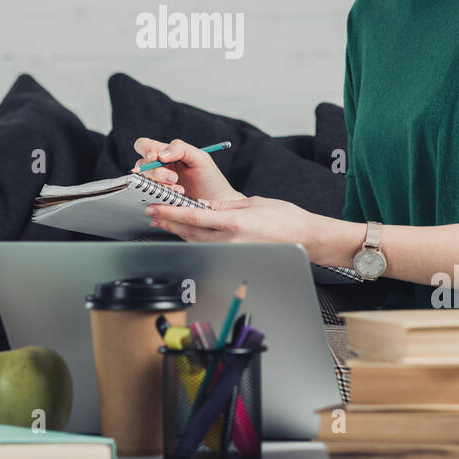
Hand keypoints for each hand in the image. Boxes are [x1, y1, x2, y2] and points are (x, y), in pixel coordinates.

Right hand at [130, 137, 243, 204]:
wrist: (219, 204)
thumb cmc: (210, 179)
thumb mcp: (200, 158)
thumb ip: (181, 148)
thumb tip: (160, 154)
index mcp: (166, 154)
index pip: (145, 146)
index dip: (145, 150)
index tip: (154, 158)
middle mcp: (159, 168)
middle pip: (142, 165)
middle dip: (156, 172)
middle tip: (174, 179)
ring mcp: (157, 185)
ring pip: (144, 181)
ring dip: (160, 185)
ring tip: (179, 190)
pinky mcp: (158, 200)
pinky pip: (148, 197)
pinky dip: (159, 197)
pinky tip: (174, 198)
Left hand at [144, 195, 320, 255]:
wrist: (306, 238)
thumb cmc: (285, 218)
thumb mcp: (252, 203)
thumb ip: (225, 206)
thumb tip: (203, 206)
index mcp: (233, 223)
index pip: (193, 217)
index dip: (170, 213)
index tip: (155, 207)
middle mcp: (229, 240)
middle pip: (189, 232)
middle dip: (168, 222)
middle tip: (152, 214)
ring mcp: (232, 250)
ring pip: (197, 241)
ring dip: (178, 232)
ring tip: (163, 223)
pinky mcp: (236, 256)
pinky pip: (209, 247)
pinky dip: (194, 239)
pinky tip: (187, 233)